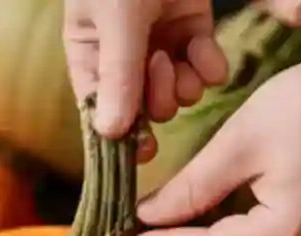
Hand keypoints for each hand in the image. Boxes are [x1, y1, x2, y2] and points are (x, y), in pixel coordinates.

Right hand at [64, 0, 228, 150]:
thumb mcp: (116, 19)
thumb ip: (118, 74)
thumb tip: (109, 133)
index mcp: (91, 53)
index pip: (100, 108)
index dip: (120, 133)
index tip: (142, 151)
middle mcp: (125, 57)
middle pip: (146, 109)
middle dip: (158, 98)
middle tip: (159, 65)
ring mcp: (163, 46)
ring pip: (178, 95)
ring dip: (184, 85)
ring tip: (180, 56)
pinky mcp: (195, 32)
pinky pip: (206, 71)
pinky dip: (210, 65)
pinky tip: (203, 47)